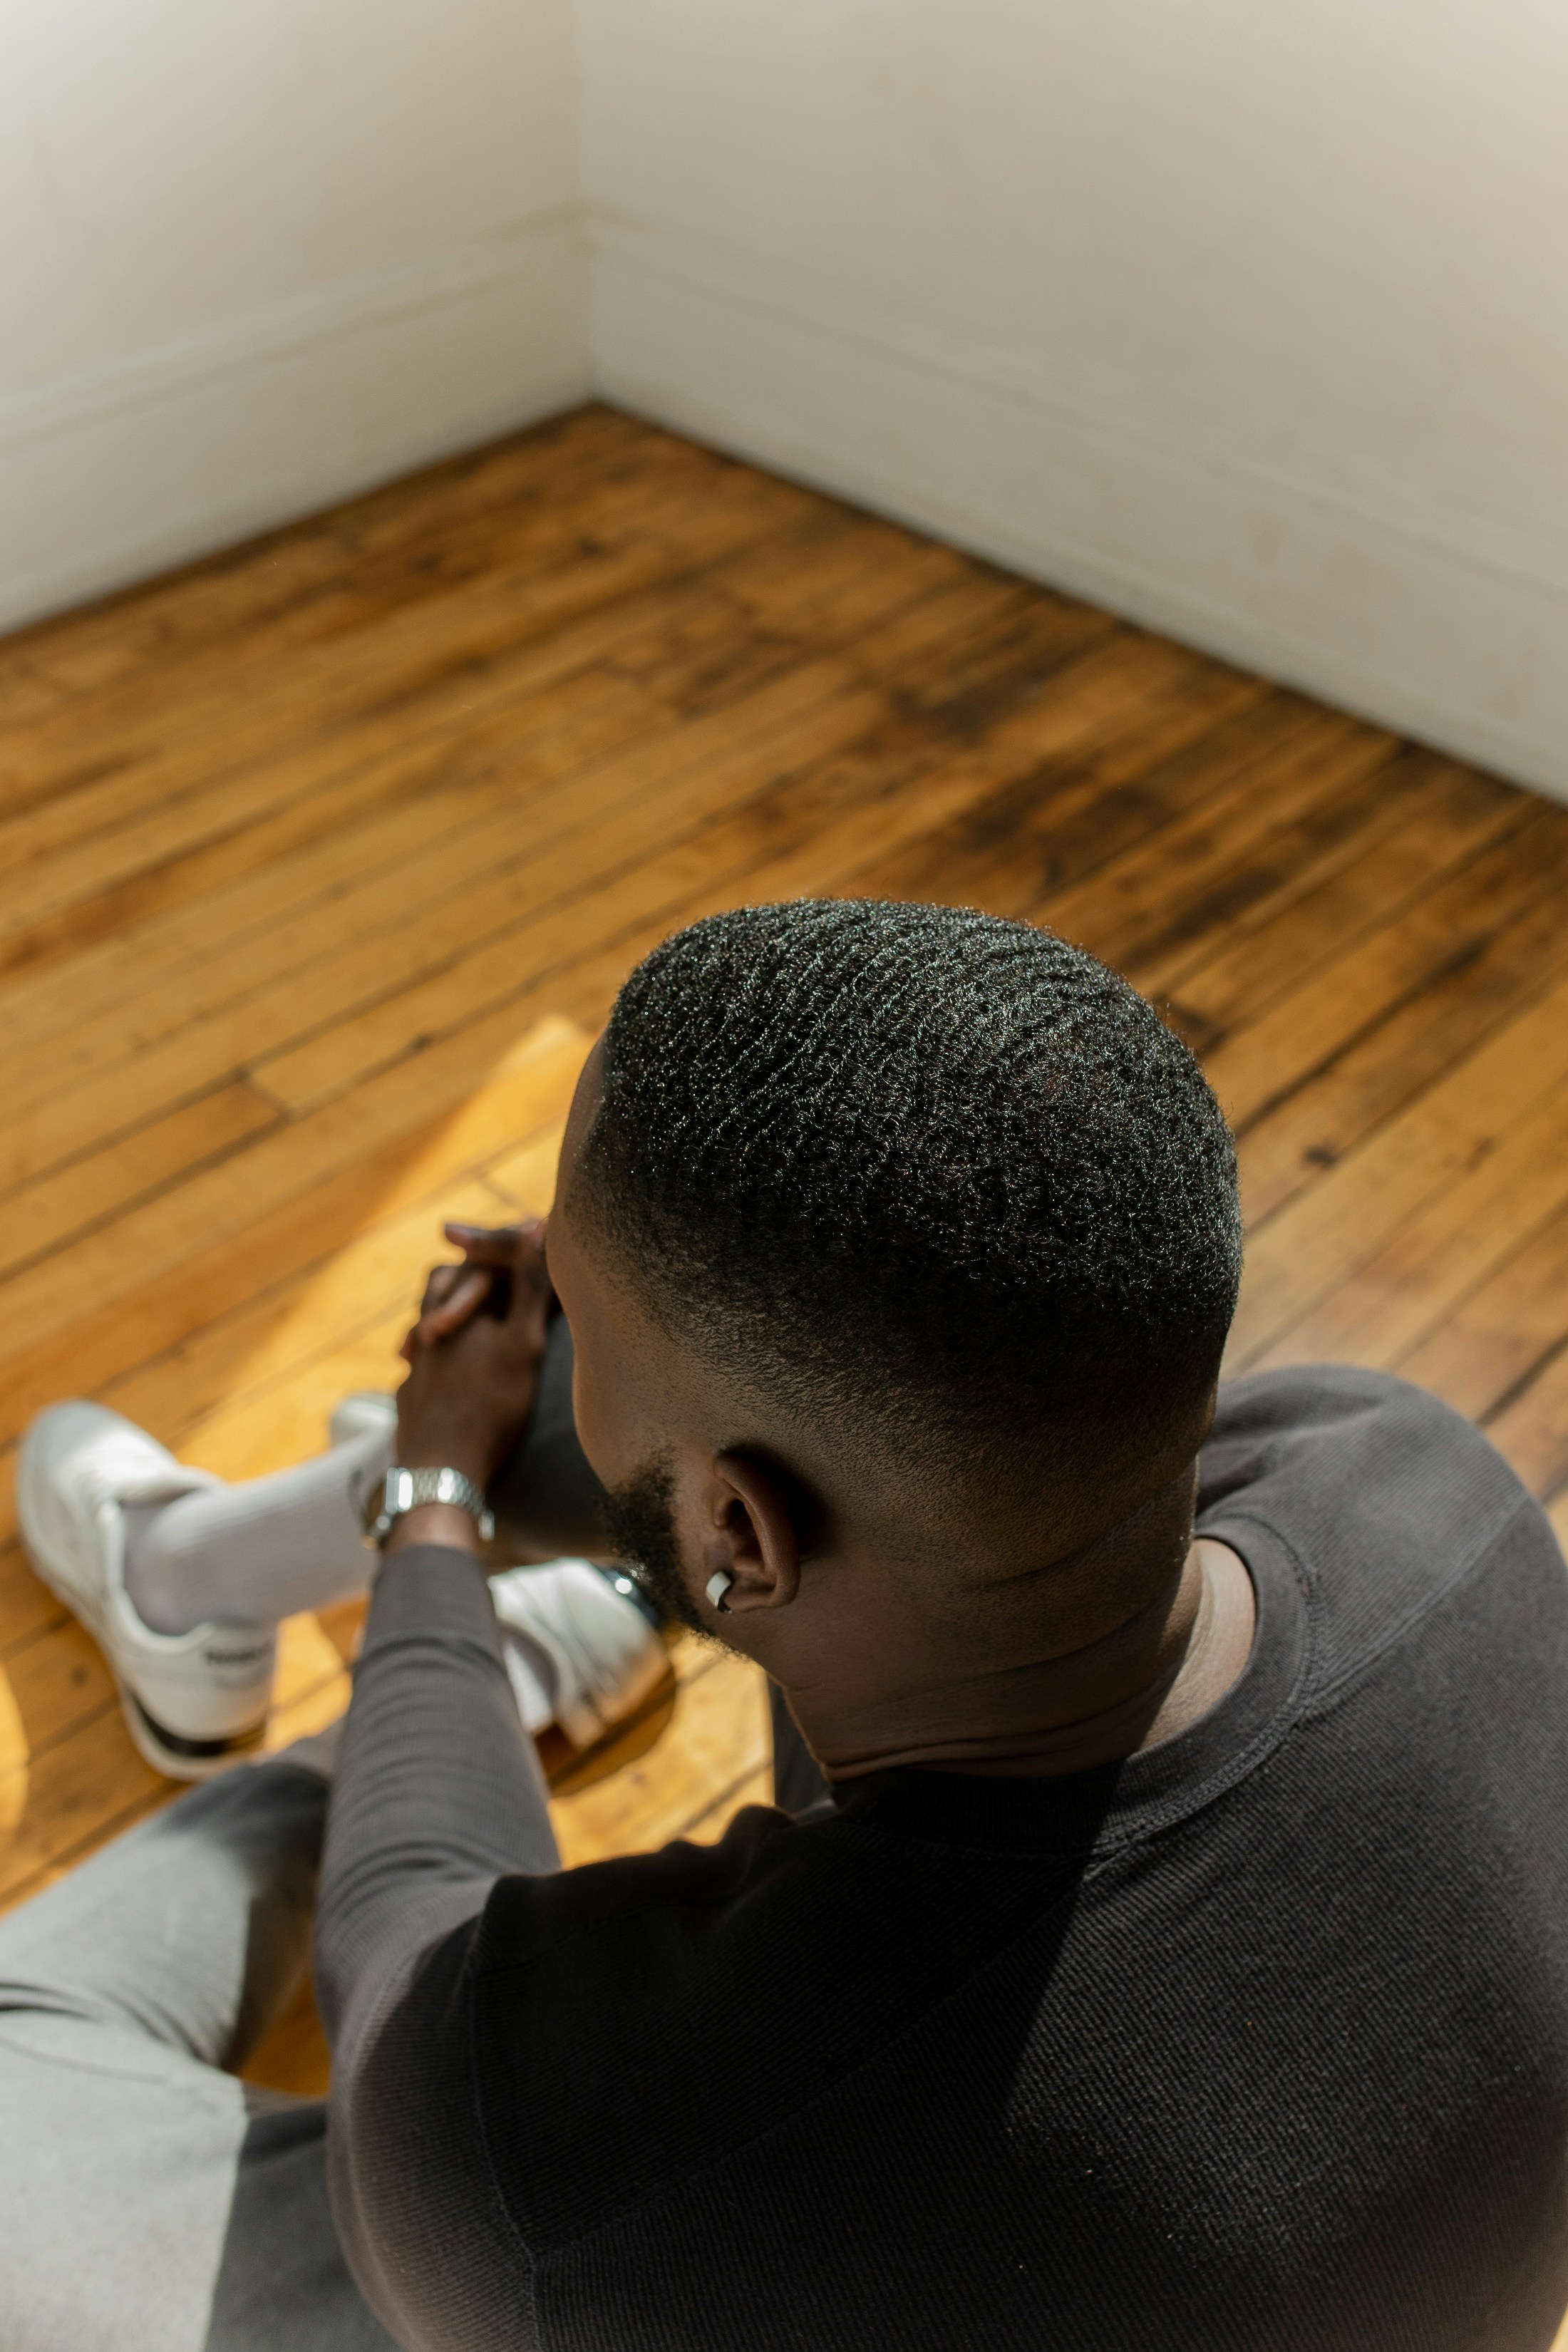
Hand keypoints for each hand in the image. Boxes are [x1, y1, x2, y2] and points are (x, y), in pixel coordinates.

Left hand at [394, 1221, 551, 1491]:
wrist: (441, 1469)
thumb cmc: (490, 1405)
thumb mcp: (522, 1344)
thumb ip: (528, 1288)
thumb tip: (536, 1228)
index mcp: (455, 1310)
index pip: (474, 1264)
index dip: (498, 1253)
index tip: (518, 1252)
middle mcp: (427, 1330)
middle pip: (440, 1288)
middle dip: (465, 1282)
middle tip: (485, 1281)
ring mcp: (414, 1366)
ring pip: (426, 1325)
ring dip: (446, 1317)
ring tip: (468, 1329)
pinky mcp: (409, 1398)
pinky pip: (421, 1364)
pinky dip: (439, 1359)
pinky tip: (453, 1378)